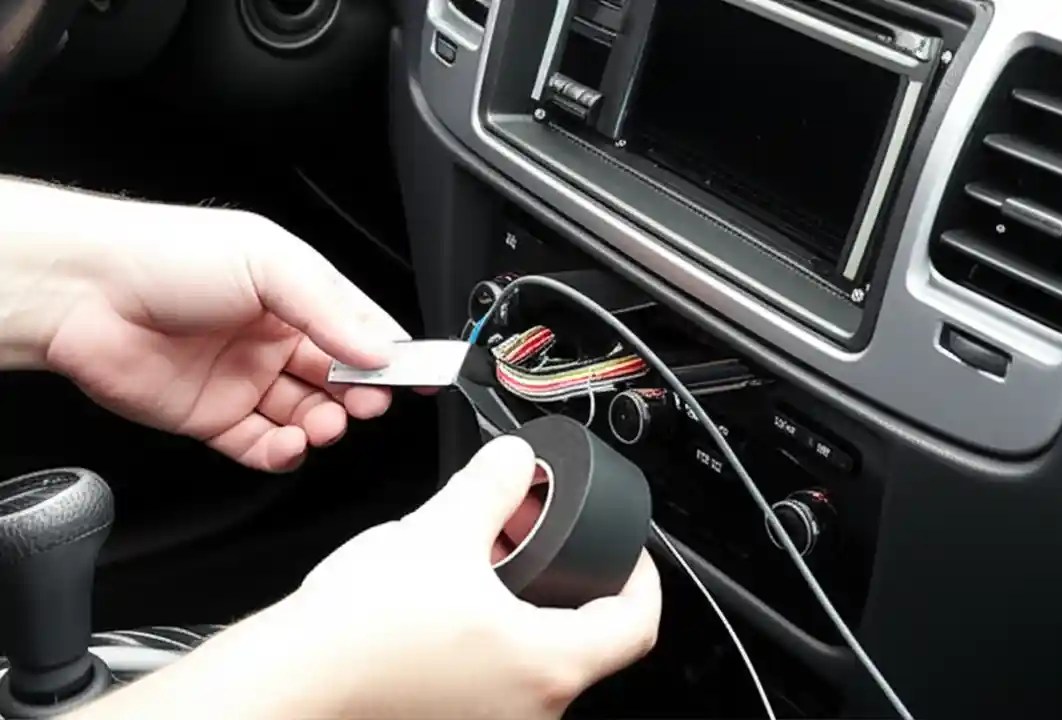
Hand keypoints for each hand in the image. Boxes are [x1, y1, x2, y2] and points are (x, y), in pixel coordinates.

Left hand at [32, 199, 406, 471]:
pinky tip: (289, 444)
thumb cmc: (166, 255)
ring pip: (307, 415)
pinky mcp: (213, 417)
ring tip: (325, 423)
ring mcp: (245, 379)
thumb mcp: (269, 263)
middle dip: (363, 396)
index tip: (421, 378)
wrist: (83, 293)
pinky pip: (261, 445)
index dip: (395, 356)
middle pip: (341, 378)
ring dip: (326, 425)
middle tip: (369, 403)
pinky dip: (283, 453)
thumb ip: (332, 310)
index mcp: (296, 294)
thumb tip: (382, 349)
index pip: (363, 330)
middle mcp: (274, 338)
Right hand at [283, 435, 661, 718]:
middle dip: (570, 581)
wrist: (293, 682)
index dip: (643, 577)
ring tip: (489, 566)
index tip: (628, 552)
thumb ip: (493, 484)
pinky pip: (500, 681)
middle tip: (540, 540)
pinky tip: (457, 607)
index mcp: (548, 664)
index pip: (638, 624)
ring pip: (540, 661)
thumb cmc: (360, 632)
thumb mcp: (442, 529)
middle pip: (588, 641)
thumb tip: (514, 459)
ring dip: (528, 609)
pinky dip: (496, 640)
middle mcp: (532, 709)